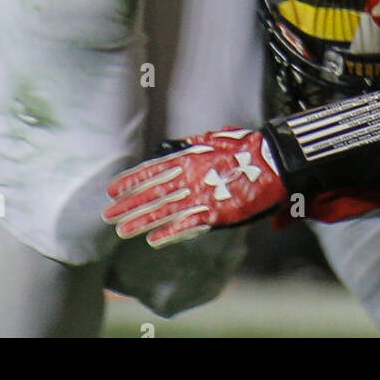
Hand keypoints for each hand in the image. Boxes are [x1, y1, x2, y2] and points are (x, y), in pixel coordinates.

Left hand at [104, 131, 284, 247]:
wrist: (273, 161)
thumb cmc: (246, 148)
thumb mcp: (215, 139)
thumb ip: (193, 145)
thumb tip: (174, 147)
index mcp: (190, 157)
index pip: (152, 170)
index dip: (131, 180)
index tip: (111, 189)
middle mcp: (191, 176)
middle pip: (153, 192)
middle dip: (128, 203)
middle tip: (107, 214)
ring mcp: (202, 195)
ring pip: (164, 210)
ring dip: (141, 220)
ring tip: (121, 230)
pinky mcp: (216, 213)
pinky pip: (188, 225)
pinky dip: (169, 232)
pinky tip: (152, 240)